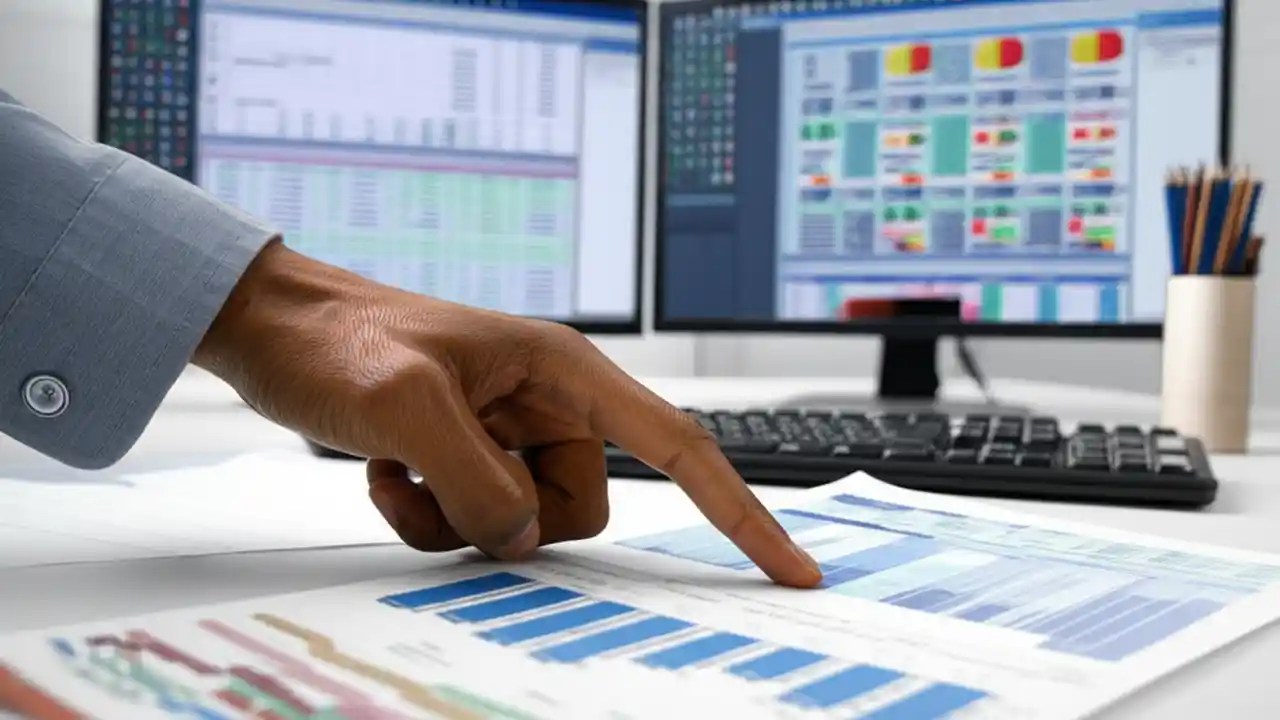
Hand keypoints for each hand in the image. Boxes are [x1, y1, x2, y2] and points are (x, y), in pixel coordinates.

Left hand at [193, 240, 821, 587]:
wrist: (274, 331)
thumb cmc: (341, 340)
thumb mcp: (408, 408)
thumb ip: (482, 483)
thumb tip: (522, 540)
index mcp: (563, 372)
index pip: (677, 447)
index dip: (741, 511)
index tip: (789, 567)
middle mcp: (546, 406)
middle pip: (581, 508)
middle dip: (512, 516)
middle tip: (445, 473)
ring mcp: (507, 436)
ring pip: (526, 525)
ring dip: (458, 517)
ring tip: (402, 466)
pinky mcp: (469, 458)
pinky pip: (477, 525)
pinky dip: (427, 514)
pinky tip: (385, 469)